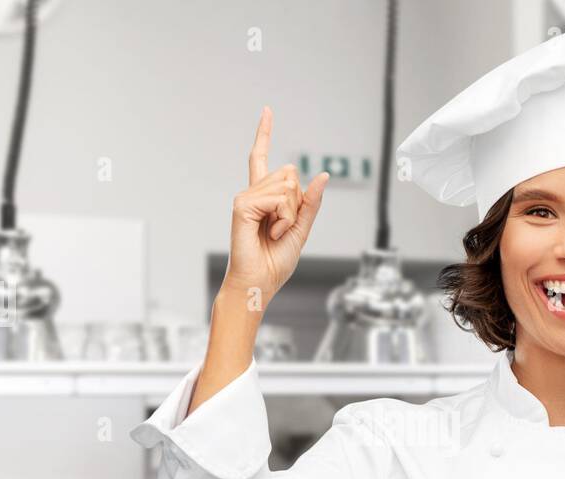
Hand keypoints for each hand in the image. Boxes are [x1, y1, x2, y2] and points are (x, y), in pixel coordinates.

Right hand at [222, 106, 329, 310]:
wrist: (259, 282)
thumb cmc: (275, 262)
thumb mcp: (302, 229)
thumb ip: (311, 203)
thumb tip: (323, 175)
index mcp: (265, 197)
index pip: (262, 158)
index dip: (264, 134)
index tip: (267, 110)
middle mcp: (253, 192)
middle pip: (290, 173)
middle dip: (297, 203)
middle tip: (281, 229)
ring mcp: (246, 197)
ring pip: (287, 187)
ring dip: (290, 215)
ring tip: (274, 233)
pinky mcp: (242, 205)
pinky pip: (277, 199)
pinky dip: (282, 220)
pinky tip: (269, 233)